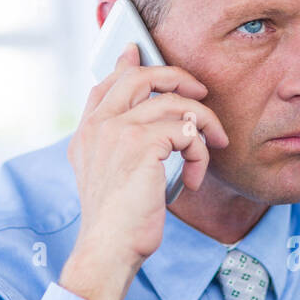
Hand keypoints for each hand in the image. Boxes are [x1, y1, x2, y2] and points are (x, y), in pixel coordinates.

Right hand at [60, 44, 228, 299]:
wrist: (109, 248)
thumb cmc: (118, 222)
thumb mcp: (115, 178)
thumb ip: (124, 147)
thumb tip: (158, 123)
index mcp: (87, 133)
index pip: (106, 84)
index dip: (127, 65)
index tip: (138, 51)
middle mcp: (99, 126)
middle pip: (142, 77)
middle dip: (178, 78)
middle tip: (200, 93)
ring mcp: (118, 132)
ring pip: (174, 104)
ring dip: (203, 125)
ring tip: (211, 148)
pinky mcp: (142, 145)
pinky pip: (186, 132)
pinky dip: (199, 154)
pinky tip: (194, 179)